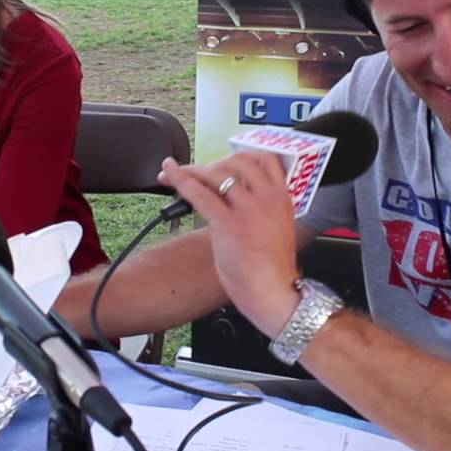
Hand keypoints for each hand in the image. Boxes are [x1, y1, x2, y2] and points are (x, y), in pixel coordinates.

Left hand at [158, 153, 300, 337]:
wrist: (274, 294)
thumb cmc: (272, 270)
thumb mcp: (275, 229)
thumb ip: (259, 209)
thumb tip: (232, 199)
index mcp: (282, 198)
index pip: (264, 159)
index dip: (239, 156)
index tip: (222, 161)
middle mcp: (267, 198)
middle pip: (236, 161)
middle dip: (210, 163)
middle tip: (193, 170)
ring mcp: (249, 209)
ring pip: (216, 173)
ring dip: (192, 170)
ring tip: (174, 173)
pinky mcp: (229, 224)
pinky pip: (200, 194)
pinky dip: (180, 181)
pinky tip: (169, 176)